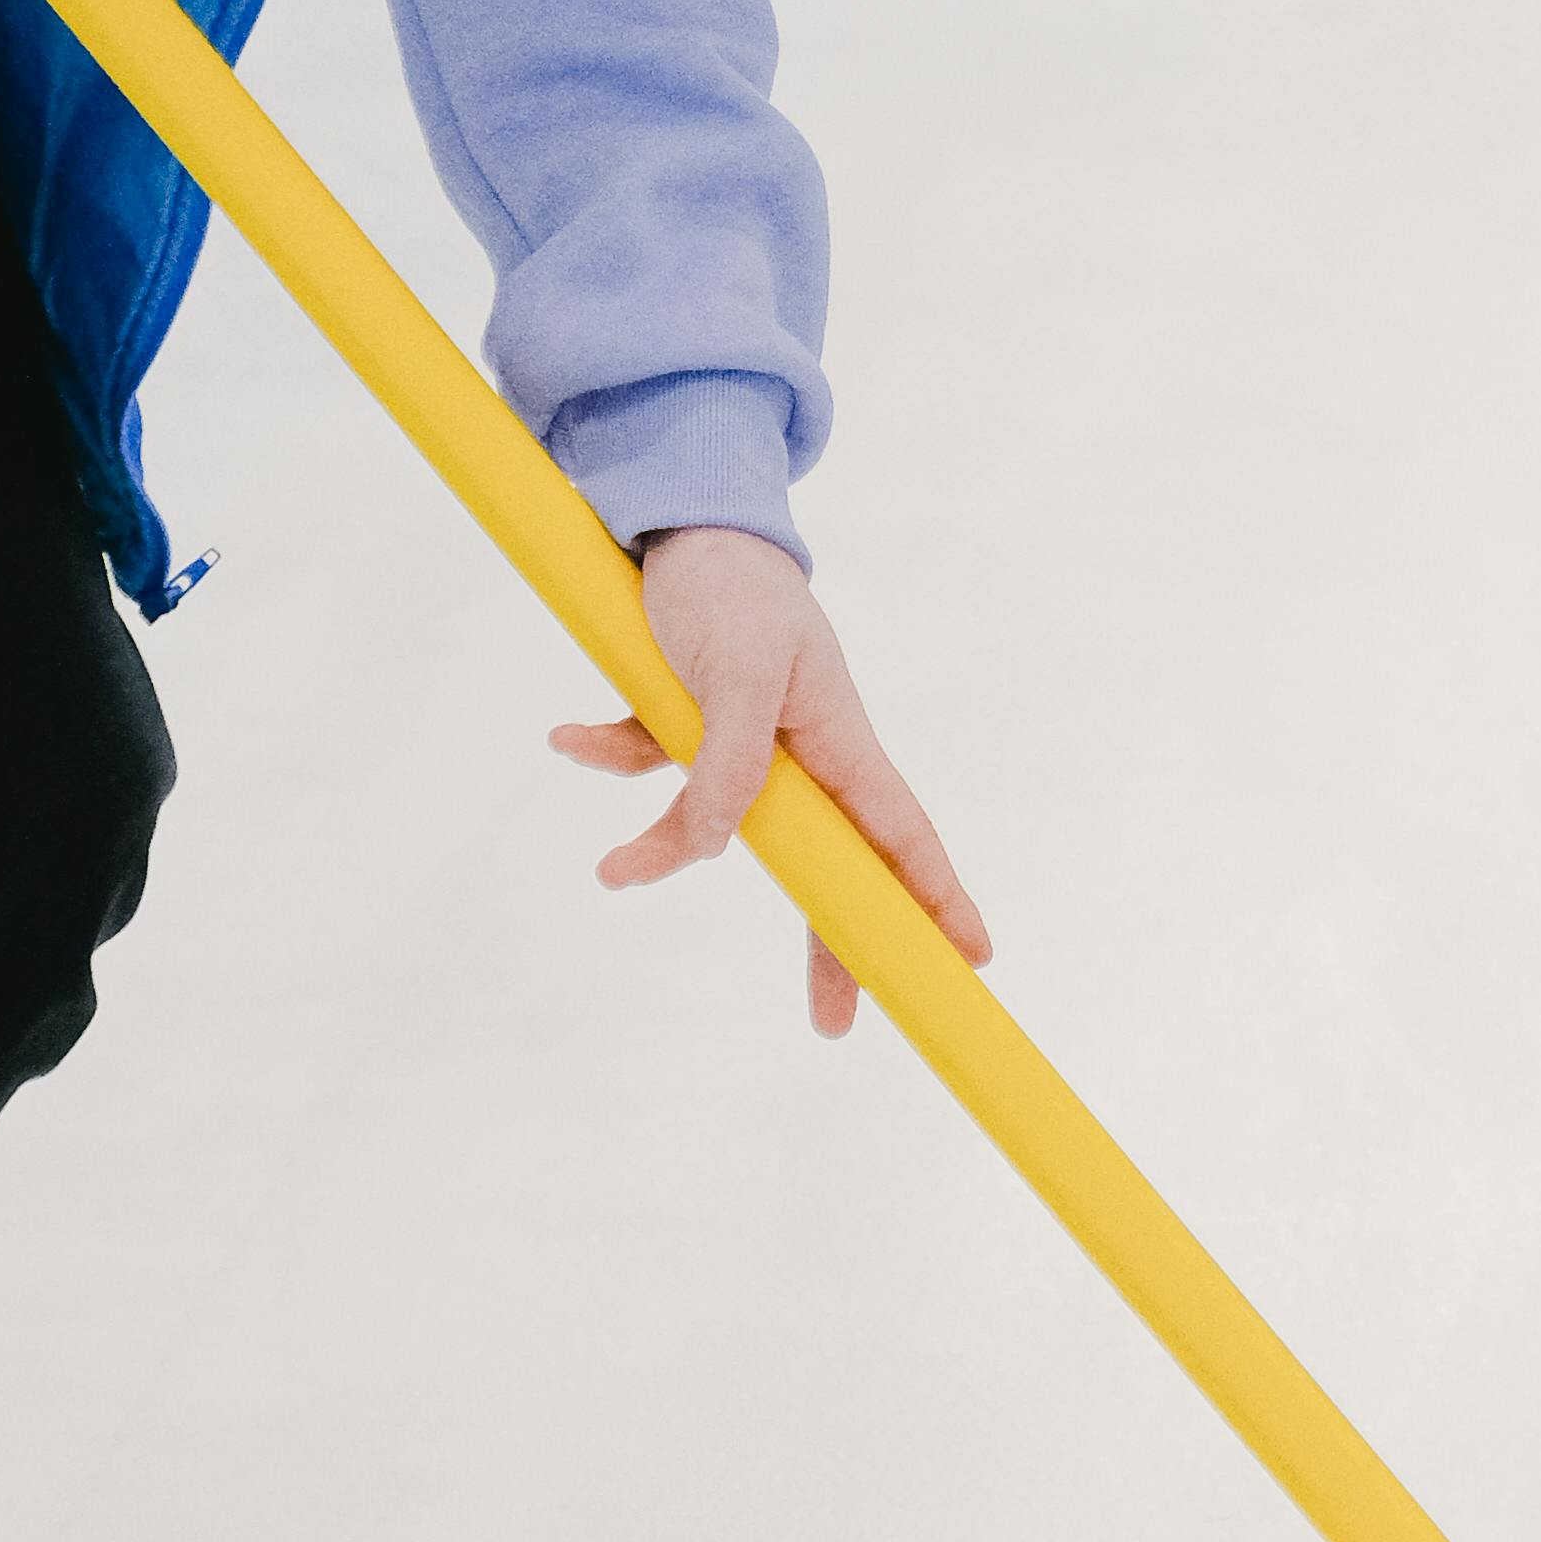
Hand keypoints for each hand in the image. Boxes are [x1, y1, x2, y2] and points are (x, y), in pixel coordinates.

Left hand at [552, 521, 991, 1041]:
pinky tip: (569, 734)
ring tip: (612, 871)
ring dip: (663, 846)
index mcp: (840, 740)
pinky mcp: (690, 722)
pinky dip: (612, 751)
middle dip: (829, 940)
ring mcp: (747, 741)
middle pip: (828, 864)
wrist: (678, 519)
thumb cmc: (730, 587)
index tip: (971, 961)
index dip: (937, 901)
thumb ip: (728, 766)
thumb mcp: (736, 675)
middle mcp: (803, 752)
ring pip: (721, 823)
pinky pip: (658, 765)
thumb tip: (708, 851)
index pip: (902, 836)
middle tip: (837, 1022)